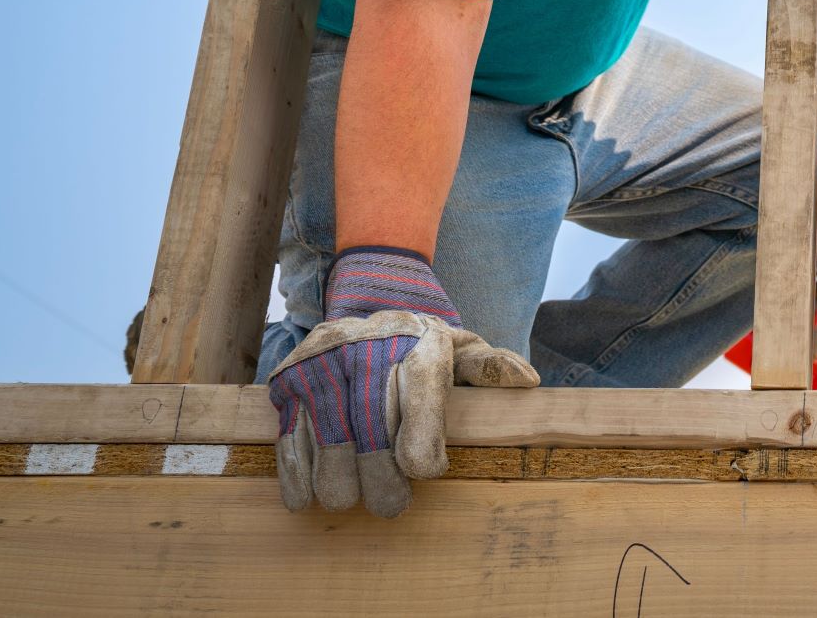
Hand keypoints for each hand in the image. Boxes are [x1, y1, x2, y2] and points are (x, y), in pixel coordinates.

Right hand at [266, 250, 537, 517]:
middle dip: (379, 472)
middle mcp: (367, 345)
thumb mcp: (462, 349)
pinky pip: (292, 431)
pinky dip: (297, 469)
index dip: (421, 435)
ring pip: (328, 431)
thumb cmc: (424, 346)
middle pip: (370, 419)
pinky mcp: (291, 377)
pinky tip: (307, 497)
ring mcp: (324, 360)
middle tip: (391, 506)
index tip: (425, 471)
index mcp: (418, 339)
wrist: (371, 310)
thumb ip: (490, 367)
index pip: (420, 387)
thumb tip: (526, 381)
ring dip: (337, 478)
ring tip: (353, 503)